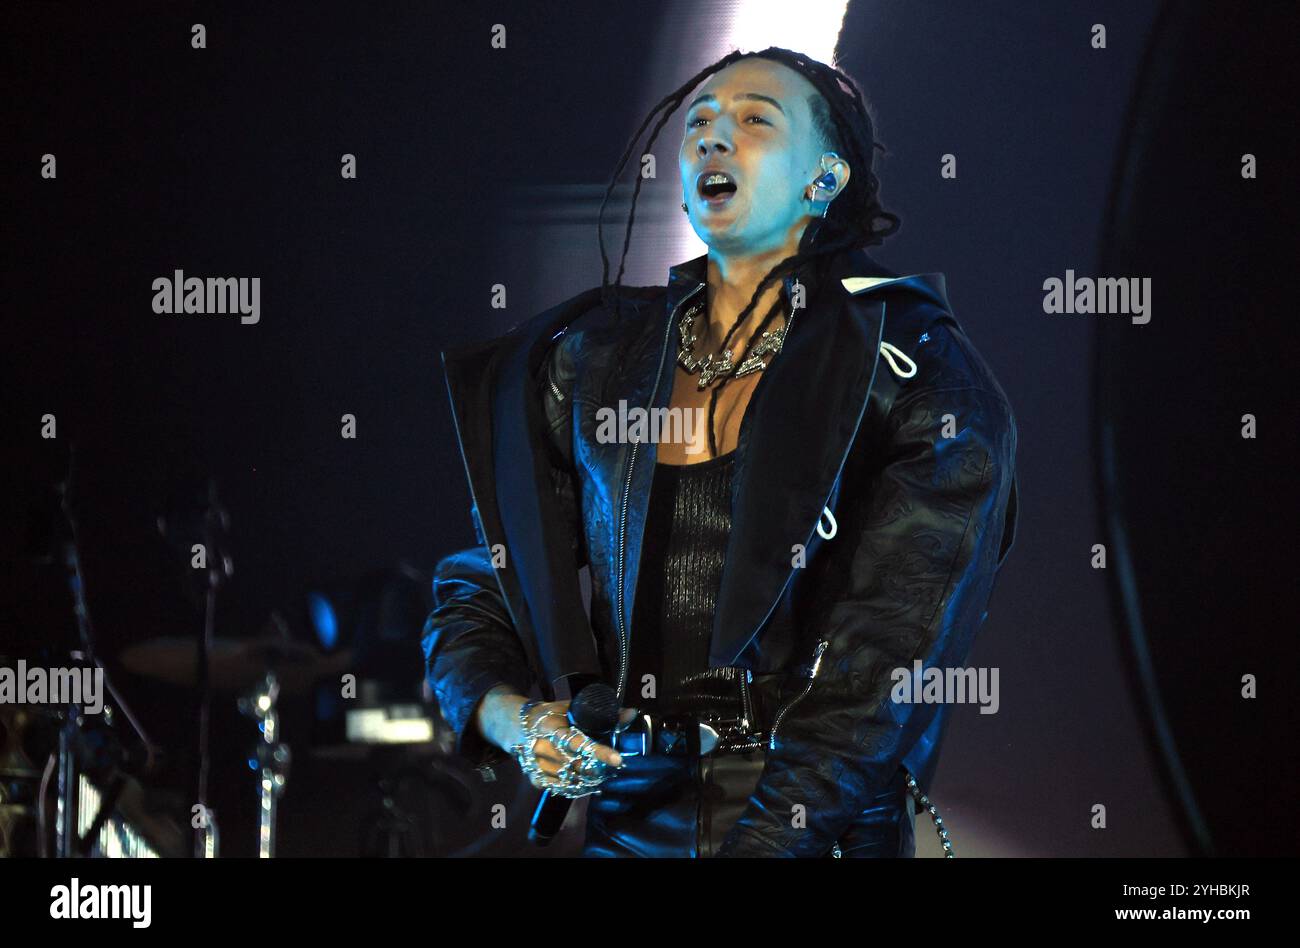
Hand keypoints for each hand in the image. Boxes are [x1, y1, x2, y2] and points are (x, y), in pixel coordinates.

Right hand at [476, 687, 630, 793]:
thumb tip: (632, 713)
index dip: (599, 752)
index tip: (618, 759)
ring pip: (573, 779)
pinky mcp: (536, 779)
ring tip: (602, 771)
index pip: (578, 742)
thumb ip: (601, 713)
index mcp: (551, 728)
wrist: (515, 728)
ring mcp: (537, 767)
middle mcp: (542, 749)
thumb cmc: (548, 715)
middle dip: (599, 768)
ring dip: (591, 778)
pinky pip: (563, 788)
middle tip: (614, 765)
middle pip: (578, 765)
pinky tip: (586, 780)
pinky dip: (578, 786)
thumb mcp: (570, 708)